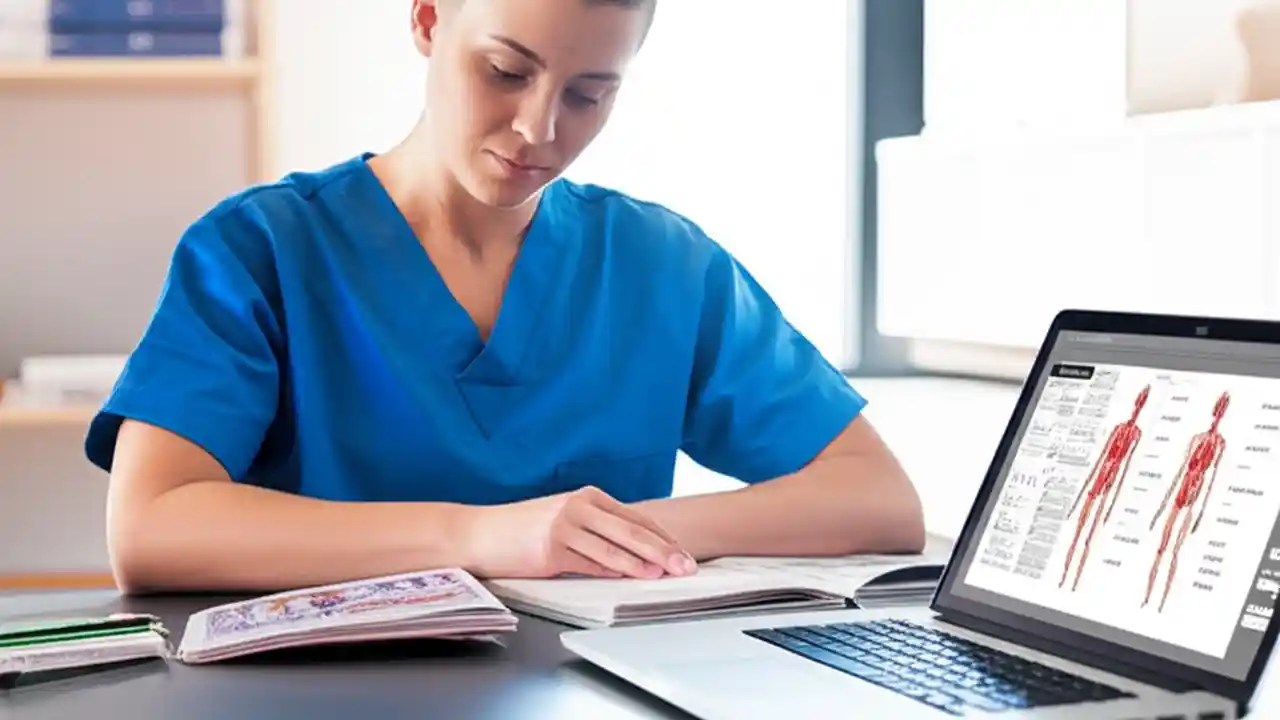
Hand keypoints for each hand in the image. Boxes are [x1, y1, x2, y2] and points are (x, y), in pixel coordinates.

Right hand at [462, 486, 697, 579]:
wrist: (481, 533)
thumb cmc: (524, 530)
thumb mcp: (566, 519)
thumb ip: (599, 529)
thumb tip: (637, 552)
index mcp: (589, 497)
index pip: (637, 518)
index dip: (664, 538)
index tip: (684, 553)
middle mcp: (579, 506)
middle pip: (632, 531)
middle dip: (664, 551)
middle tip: (686, 566)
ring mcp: (564, 526)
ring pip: (614, 548)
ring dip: (643, 564)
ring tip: (665, 575)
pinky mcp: (550, 549)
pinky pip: (588, 563)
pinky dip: (612, 571)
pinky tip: (630, 578)